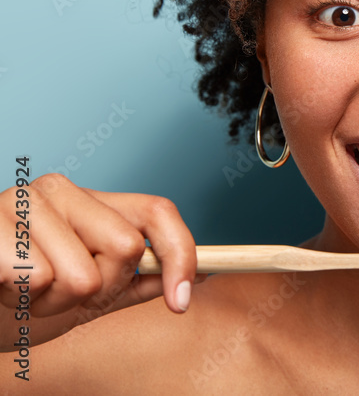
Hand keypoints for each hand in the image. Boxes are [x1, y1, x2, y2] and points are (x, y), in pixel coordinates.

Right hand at [0, 173, 199, 348]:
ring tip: (25, 294)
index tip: (181, 302)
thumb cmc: (26, 298)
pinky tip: (2, 290)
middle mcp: (61, 189)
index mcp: (94, 201)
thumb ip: (142, 280)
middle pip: (125, 249)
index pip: (158, 213)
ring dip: (52, 303)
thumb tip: (203, 271)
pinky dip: (20, 300)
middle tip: (58, 293)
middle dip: (97, 291)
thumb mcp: (92, 292)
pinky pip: (33, 279)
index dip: (180, 255)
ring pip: (80, 275)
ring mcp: (21, 201)